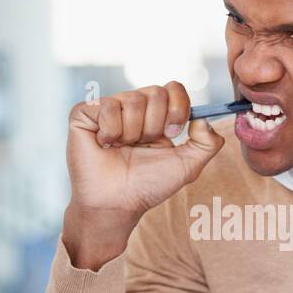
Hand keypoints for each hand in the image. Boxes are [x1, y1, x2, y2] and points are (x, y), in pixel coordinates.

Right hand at [63, 82, 223, 268]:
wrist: (117, 203)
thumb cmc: (148, 186)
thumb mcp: (188, 166)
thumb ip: (207, 143)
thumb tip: (204, 118)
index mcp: (156, 113)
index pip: (174, 88)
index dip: (177, 110)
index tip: (171, 135)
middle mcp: (132, 106)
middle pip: (156, 93)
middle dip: (154, 126)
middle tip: (142, 146)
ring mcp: (108, 107)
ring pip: (132, 100)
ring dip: (133, 132)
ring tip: (122, 147)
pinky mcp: (84, 113)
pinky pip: (107, 107)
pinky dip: (111, 131)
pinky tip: (104, 145)